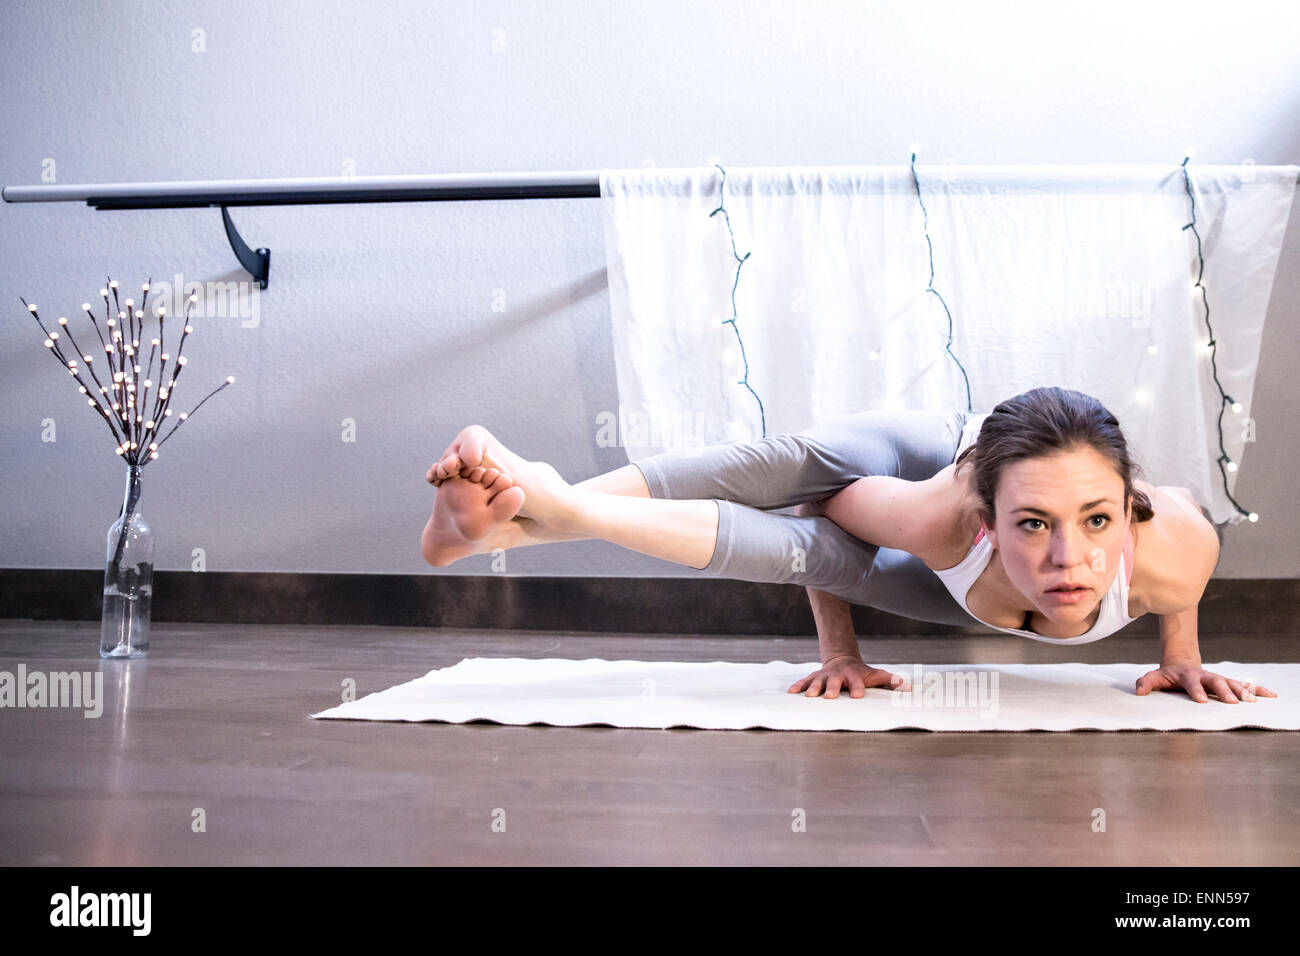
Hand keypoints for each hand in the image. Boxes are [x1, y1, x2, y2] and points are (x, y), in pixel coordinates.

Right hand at [787, 655, 910, 698]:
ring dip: (814, 688)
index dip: (858, 688)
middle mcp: (838, 675)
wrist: (842, 660)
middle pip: (835, 681)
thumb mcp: (876, 675)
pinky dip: (798, 686)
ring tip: (810, 696)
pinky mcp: (813, 677)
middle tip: (831, 696)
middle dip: (833, 688)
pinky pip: (804, 681)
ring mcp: (824, 676)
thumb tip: (909, 688)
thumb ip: (891, 681)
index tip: (858, 696)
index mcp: (854, 676)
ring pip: (818, 681)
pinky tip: (791, 693)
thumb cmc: (862, 673)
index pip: (858, 682)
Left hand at [1135, 661, 1277, 703]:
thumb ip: (1146, 683)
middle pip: (1216, 682)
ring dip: (1243, 691)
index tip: (1202, 701)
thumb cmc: (1168, 675)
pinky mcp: (1228, 682)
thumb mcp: (1154, 677)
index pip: (1191, 683)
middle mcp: (1205, 676)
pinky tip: (1270, 695)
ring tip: (1253, 701)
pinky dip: (1257, 689)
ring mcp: (1218, 678)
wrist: (1182, 663)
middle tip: (1232, 702)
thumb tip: (1138, 692)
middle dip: (1224, 691)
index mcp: (1187, 676)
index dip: (1196, 691)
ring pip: (1233, 683)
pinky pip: (1245, 685)